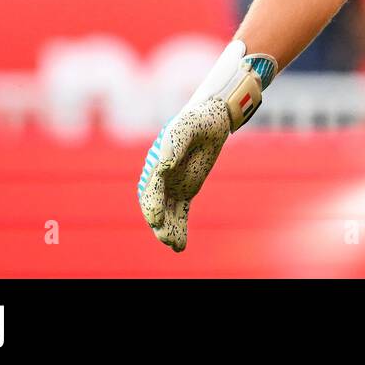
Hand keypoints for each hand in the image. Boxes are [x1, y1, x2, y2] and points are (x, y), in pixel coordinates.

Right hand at [137, 39, 276, 251]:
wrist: (213, 118)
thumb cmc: (199, 119)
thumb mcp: (189, 126)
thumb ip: (175, 143)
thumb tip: (164, 166)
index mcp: (158, 161)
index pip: (151, 187)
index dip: (152, 204)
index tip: (156, 219)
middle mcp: (161, 176)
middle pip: (155, 204)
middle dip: (159, 222)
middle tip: (166, 237)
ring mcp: (172, 184)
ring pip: (167, 212)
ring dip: (169, 229)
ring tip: (175, 245)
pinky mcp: (185, 190)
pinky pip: (180, 213)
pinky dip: (179, 228)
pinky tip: (180, 246)